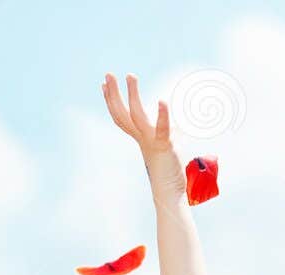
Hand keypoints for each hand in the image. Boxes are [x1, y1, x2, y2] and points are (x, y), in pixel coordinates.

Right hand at [102, 72, 184, 197]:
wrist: (171, 191)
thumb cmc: (171, 167)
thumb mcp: (170, 140)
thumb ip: (172, 125)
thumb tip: (179, 109)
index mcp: (140, 136)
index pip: (121, 116)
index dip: (110, 100)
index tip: (104, 84)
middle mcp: (142, 138)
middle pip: (121, 113)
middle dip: (114, 93)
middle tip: (108, 74)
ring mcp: (152, 141)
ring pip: (136, 116)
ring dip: (132, 95)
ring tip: (130, 76)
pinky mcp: (165, 146)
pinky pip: (162, 129)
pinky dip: (162, 116)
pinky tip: (162, 101)